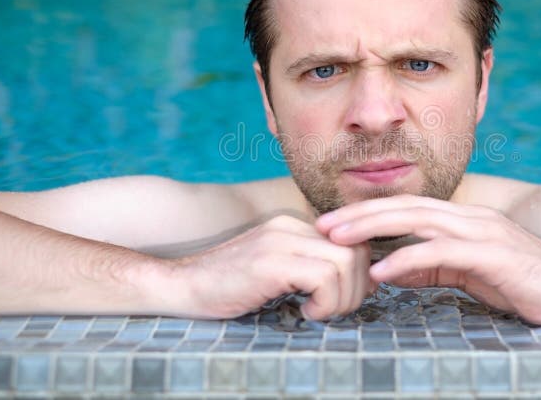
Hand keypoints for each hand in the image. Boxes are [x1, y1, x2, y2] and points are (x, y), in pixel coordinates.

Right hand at [166, 215, 372, 319]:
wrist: (180, 287)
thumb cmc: (227, 288)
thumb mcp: (275, 271)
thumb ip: (309, 267)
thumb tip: (359, 283)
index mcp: (293, 226)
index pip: (351, 241)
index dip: (360, 274)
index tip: (347, 298)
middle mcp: (290, 227)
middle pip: (356, 250)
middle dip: (358, 288)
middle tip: (335, 310)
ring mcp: (279, 241)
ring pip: (346, 262)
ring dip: (343, 298)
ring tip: (319, 312)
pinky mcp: (270, 263)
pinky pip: (324, 277)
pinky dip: (325, 303)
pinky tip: (305, 313)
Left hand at [316, 195, 540, 323]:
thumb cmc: (523, 281)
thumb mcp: (467, 273)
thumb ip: (431, 267)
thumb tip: (391, 269)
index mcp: (462, 220)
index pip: (406, 208)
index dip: (368, 213)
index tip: (333, 224)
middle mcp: (469, 218)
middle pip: (404, 207)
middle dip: (360, 214)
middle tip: (322, 224)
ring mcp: (482, 232)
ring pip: (417, 221)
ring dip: (374, 228)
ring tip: (339, 239)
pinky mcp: (493, 254)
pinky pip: (443, 253)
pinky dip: (409, 258)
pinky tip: (383, 269)